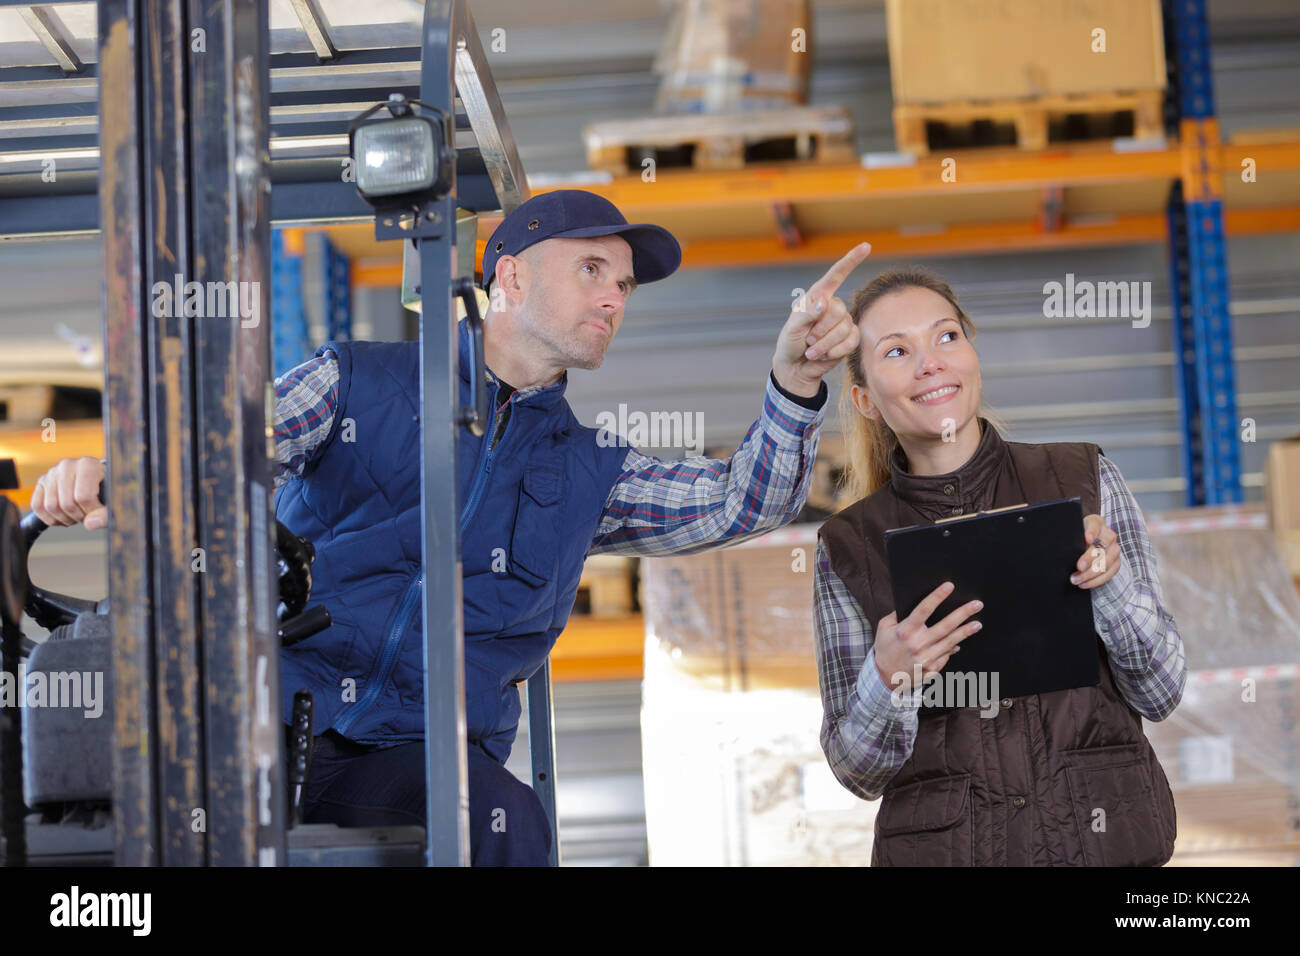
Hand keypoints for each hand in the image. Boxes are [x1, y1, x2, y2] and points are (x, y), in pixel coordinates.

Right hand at [30, 457, 107, 529]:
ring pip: (51, 506)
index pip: (83, 496)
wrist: (99, 481)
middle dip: (78, 517)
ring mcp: (52, 473)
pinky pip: (37, 506)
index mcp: (88, 465)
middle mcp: (68, 465)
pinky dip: (50, 518)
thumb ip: (106, 514)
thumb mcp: (114, 500)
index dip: (91, 511)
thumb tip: (90, 523)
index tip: (98, 513)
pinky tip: (64, 517)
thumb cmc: (108, 491)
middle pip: (67, 503)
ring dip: (65, 519)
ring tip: (77, 516)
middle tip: (87, 516)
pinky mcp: (42, 482)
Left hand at [772, 242, 871, 396]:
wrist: (796, 367)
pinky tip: (822, 355)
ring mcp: (843, 322)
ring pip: (844, 328)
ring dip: (825, 344)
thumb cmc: (791, 343)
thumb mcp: (792, 328)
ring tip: (811, 349)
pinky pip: (850, 342)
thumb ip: (806, 314)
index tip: (866, 246)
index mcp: (817, 297)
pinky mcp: (850, 339)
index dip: (851, 260)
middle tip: (808, 339)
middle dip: (821, 329)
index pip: (836, 275)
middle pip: (838, 310)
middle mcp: (832, 306)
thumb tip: (823, 302)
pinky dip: (834, 351)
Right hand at [873, 581, 982, 693]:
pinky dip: (953, 648)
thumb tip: (911, 602)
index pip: (924, 609)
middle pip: (945, 626)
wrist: (884, 677)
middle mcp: (918, 644)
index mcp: (905, 631)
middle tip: (977, 605)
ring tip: (977, 623)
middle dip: (963, 613)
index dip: (937, 596)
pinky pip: (946, 656)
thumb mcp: (884, 628)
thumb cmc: (885, 648)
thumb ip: (897, 614)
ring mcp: (926, 658)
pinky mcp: (931, 669)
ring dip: (965, 632)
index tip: (949, 586)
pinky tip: (960, 642)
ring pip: (951, 642)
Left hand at [1072, 514, 1119, 588]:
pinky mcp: (1116, 562)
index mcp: (1096, 522)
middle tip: (1078, 567)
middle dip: (1089, 558)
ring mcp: (1114, 548)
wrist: (1086, 546)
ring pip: (1106, 562)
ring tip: (1076, 579)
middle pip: (1101, 546)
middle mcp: (1108, 534)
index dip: (1091, 532)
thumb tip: (1059, 548)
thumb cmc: (1075, 539)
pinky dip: (1096, 580)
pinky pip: (1109, 573)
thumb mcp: (1071, 535)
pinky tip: (1084, 584)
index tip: (1086, 539)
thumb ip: (1069, 538)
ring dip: (1090, 573)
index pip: (1094, 525)